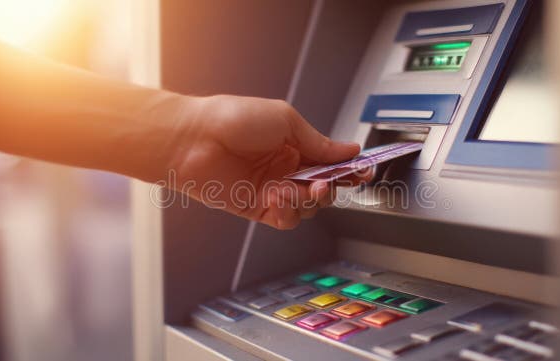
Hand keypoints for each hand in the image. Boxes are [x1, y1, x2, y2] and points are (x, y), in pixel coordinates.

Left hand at [155, 95, 363, 229]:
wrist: (193, 139)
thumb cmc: (232, 119)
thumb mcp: (286, 121)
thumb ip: (319, 142)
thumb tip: (349, 150)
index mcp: (295, 145)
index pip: (331, 162)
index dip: (350, 169)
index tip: (365, 171)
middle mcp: (286, 169)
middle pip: (325, 188)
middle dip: (331, 187)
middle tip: (327, 181)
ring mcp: (273, 190)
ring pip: (308, 207)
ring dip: (309, 200)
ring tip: (296, 188)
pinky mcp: (258, 208)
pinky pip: (287, 219)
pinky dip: (290, 211)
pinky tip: (280, 197)